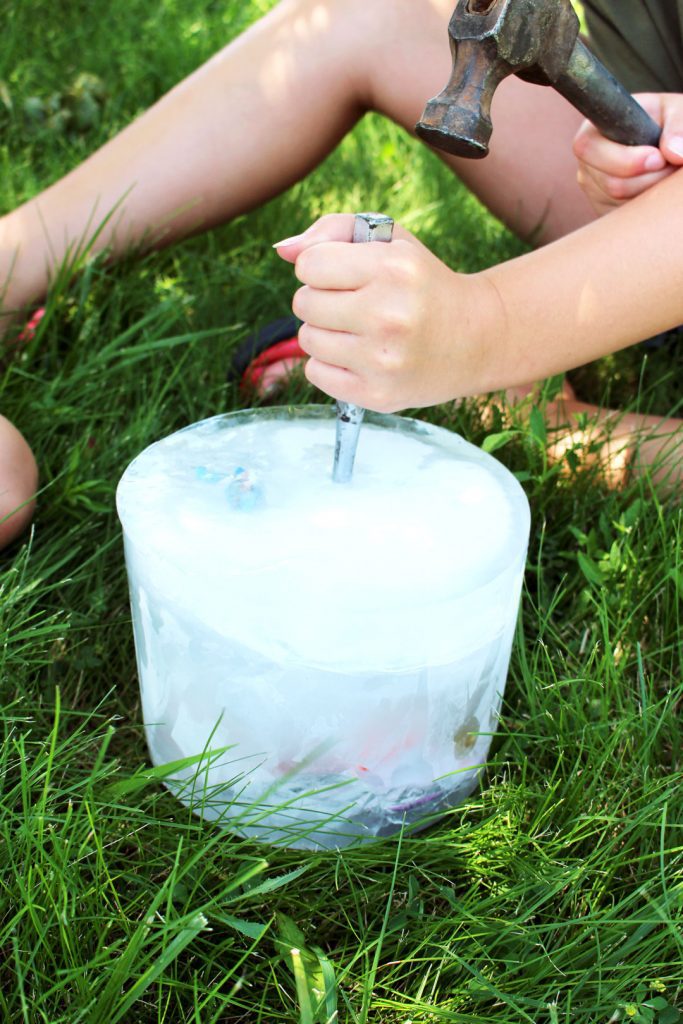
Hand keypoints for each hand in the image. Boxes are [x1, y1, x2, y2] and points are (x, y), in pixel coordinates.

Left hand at [273, 214, 496, 412]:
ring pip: (307, 339)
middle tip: (353, 305)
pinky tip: (357, 356)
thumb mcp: (391, 241)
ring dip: (323, 332)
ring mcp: (383, 360)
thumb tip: (283, 250)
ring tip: (357, 331)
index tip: (344, 275)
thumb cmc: (422, 284)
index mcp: (393, 269)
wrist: (476, 339)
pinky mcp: (378, 395)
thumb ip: (333, 231)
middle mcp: (388, 315)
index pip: (309, 265)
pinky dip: (328, 365)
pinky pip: (316, 374)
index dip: (320, 267)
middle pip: (304, 303)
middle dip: (320, 300)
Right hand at [573, 93, 682, 216]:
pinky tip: (654, 185)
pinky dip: (645, 204)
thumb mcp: (676, 112)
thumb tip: (674, 153)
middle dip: (647, 178)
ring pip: (620, 202)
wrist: (665, 142)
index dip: (625, 159)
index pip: (588, 148)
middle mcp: (587, 163)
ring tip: (663, 172)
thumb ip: (678, 126)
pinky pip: (624, 216)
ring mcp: (593, 189)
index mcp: (593, 132)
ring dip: (650, 190)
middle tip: (668, 165)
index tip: (658, 158)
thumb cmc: (667, 121)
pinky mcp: (604, 209)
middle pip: (610, 183)